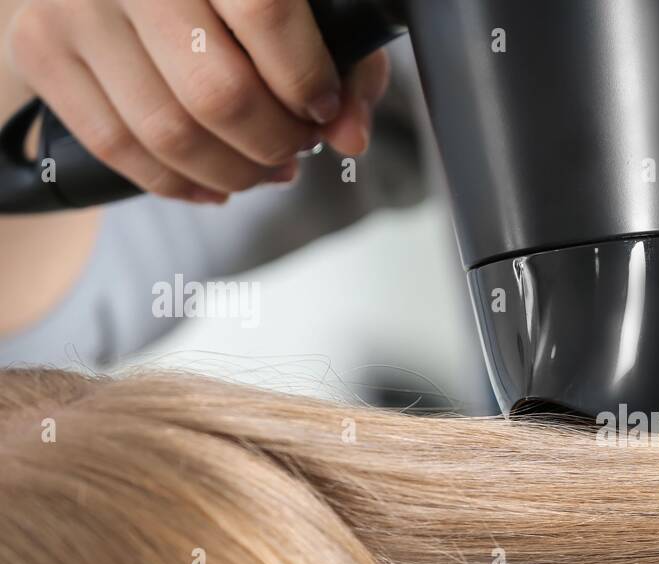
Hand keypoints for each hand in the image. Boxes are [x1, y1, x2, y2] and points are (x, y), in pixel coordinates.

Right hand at [3, 0, 388, 202]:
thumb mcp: (292, 3)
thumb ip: (343, 60)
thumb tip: (351, 135)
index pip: (264, 13)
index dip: (306, 80)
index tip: (323, 108)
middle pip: (219, 93)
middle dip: (274, 142)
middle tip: (295, 147)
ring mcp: (74, 6)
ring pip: (170, 133)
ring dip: (234, 172)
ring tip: (264, 168)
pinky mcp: (40, 48)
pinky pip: (117, 147)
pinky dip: (179, 184)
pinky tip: (216, 184)